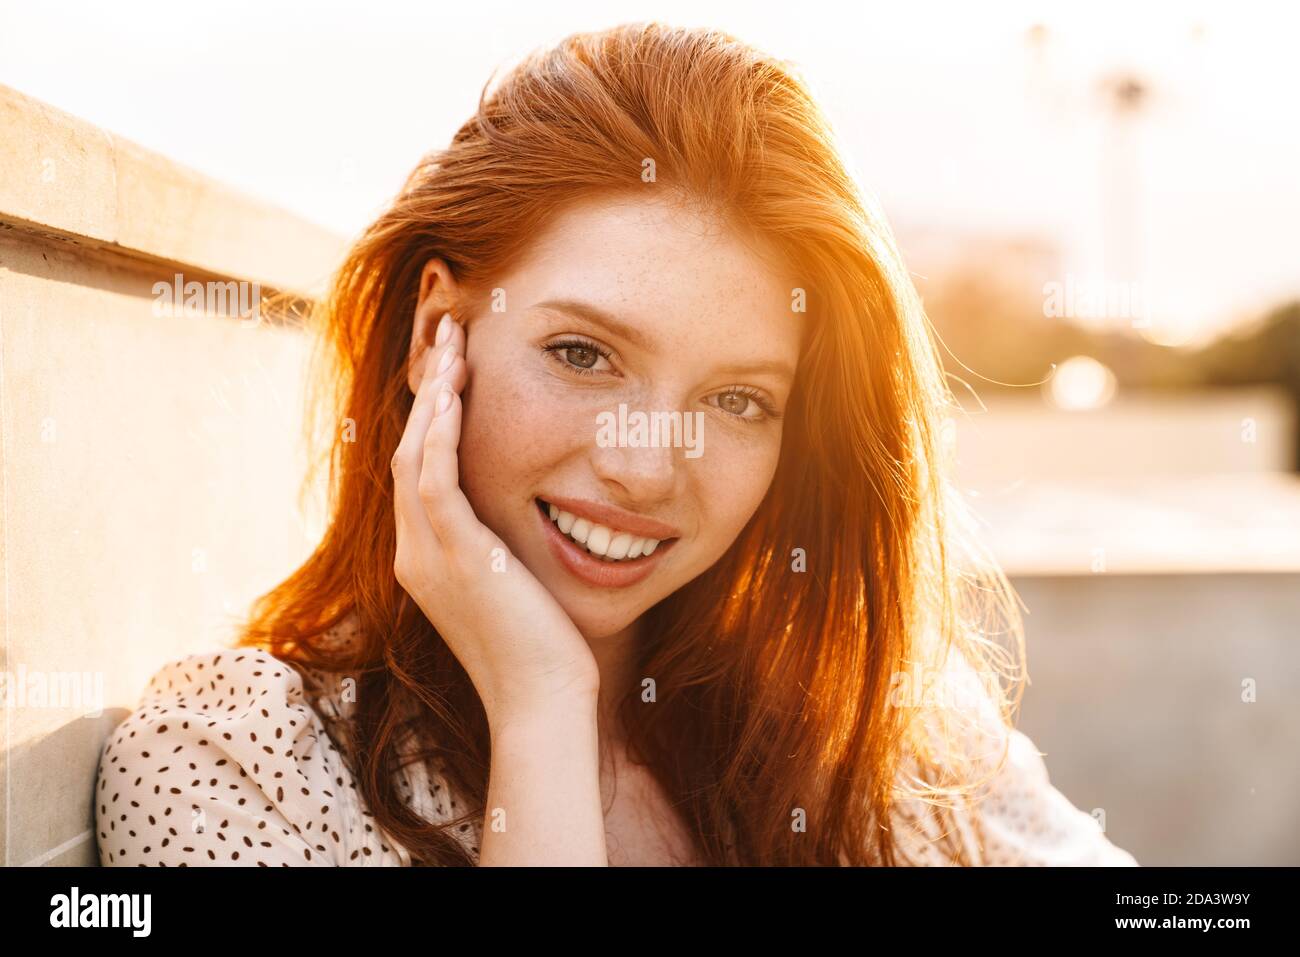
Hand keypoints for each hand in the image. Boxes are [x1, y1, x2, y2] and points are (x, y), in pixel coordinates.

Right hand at [391, 312, 599, 725]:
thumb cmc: (542, 650)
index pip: (417, 472)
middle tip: (446, 335)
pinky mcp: (456, 557)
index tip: (453, 370)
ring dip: (432, 396)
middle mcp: (413, 555)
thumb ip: (501, 548)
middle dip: (427, 390)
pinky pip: (434, 480)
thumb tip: (524, 516)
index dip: (430, 417)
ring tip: (452, 343)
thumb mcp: (513, 587)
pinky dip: (439, 433)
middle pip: (405, 452)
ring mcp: (427, 556)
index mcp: (424, 560)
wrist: (541, 702)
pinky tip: (454, 393)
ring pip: (413, 455)